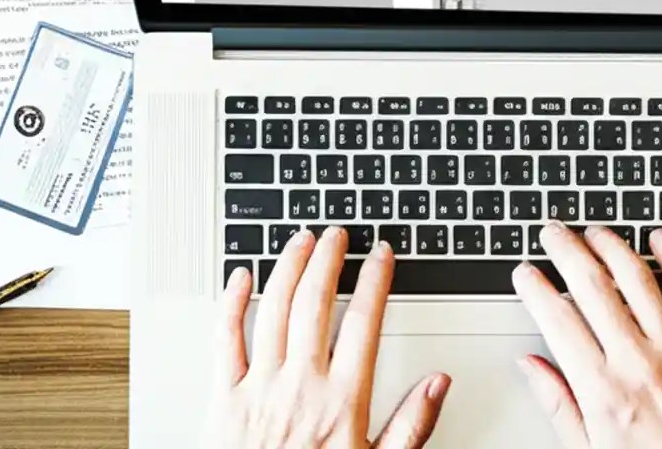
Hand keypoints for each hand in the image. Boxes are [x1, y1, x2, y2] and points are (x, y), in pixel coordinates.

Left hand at [205, 228, 450, 448]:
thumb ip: (411, 425)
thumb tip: (438, 384)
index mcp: (342, 401)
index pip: (364, 322)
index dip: (376, 280)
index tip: (381, 256)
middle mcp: (300, 385)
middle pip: (315, 302)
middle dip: (329, 259)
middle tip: (337, 235)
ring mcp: (259, 388)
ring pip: (274, 309)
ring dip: (288, 267)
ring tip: (300, 241)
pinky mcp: (222, 400)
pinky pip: (225, 340)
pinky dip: (232, 303)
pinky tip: (241, 278)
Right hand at [513, 223, 661, 448]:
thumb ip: (560, 405)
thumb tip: (532, 368)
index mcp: (602, 389)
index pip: (556, 318)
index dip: (535, 287)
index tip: (525, 273)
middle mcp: (637, 362)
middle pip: (591, 285)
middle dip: (566, 250)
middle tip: (554, 233)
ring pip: (637, 278)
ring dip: (612, 245)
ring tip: (596, 231)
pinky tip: (661, 240)